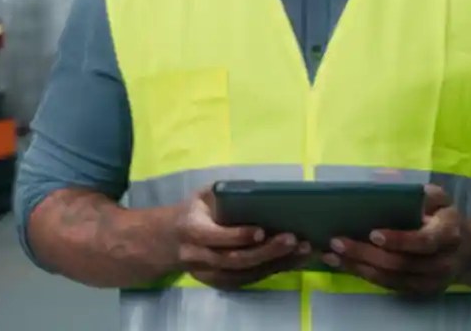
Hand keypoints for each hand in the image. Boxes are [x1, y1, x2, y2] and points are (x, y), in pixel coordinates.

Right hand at [173, 185, 312, 290]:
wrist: (168, 241)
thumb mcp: (201, 195)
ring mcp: (209, 274)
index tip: (261, 231)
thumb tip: (257, 189)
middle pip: (234, 259)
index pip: (215, 237)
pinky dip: (272, 271)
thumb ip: (223, 192)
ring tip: (302, 251)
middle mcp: (199, 256)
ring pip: (244, 274)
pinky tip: (294, 261)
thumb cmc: (193, 211)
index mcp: (192, 230)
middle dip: (266, 251)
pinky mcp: (220, 283)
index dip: (237, 236)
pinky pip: (248, 280)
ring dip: (275, 263)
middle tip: (293, 239)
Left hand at [323, 184, 470, 297]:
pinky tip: (344, 265)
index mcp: (449, 234)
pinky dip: (364, 275)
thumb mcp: (441, 199)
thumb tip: (388, 179)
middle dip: (366, 253)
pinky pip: (388, 285)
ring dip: (358, 267)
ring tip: (331, 255)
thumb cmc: (446, 218)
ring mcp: (430, 281)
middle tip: (337, 242)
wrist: (469, 252)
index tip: (373, 233)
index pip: (423, 241)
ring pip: (391, 278)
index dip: (398, 240)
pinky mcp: (418, 291)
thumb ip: (421, 192)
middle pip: (400, 263)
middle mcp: (441, 262)